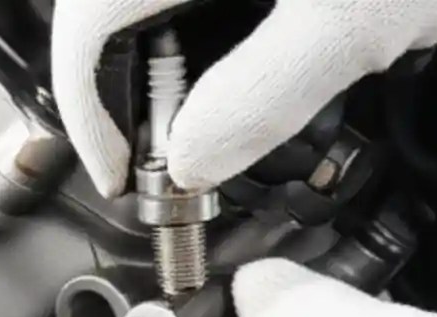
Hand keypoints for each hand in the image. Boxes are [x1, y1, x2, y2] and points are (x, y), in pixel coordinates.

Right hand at [52, 0, 436, 196]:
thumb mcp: (352, 20)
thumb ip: (260, 97)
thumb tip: (190, 160)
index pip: (84, 30)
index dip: (89, 117)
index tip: (124, 178)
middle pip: (106, 16)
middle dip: (129, 93)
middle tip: (172, 155)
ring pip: (147, 9)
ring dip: (172, 64)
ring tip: (215, 114)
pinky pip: (199, 3)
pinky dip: (211, 34)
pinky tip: (264, 54)